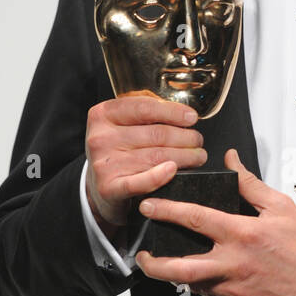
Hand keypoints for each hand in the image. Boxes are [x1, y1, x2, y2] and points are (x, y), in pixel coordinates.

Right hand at [84, 93, 205, 233]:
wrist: (97, 185)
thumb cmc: (117, 150)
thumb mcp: (121, 123)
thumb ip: (145, 112)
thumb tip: (181, 111)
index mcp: (103, 114)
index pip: (145, 108)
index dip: (173, 112)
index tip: (192, 118)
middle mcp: (101, 137)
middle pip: (156, 134)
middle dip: (185, 137)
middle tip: (198, 141)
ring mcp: (104, 163)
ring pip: (156, 156)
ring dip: (184, 156)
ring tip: (198, 156)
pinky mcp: (109, 187)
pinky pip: (141, 181)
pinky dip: (160, 176)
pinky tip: (173, 170)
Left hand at [135, 149, 295, 295]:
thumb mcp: (280, 207)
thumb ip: (249, 184)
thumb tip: (231, 159)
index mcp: (242, 234)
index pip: (195, 219)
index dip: (167, 211)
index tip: (148, 206)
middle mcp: (232, 263)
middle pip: (180, 267)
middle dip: (154, 262)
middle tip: (141, 255)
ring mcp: (232, 289)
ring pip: (190, 285)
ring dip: (172, 276)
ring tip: (161, 265)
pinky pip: (208, 295)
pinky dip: (198, 285)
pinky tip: (195, 276)